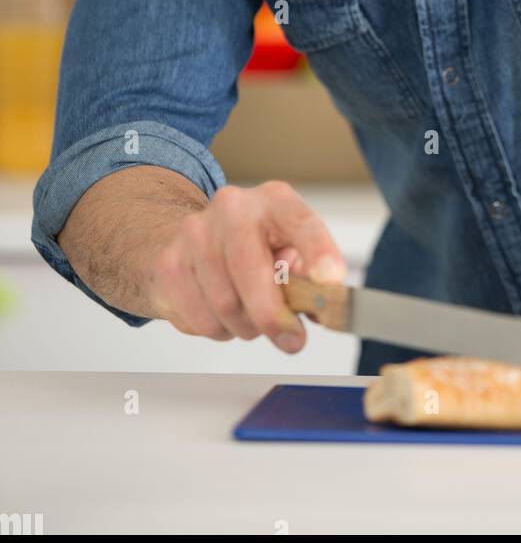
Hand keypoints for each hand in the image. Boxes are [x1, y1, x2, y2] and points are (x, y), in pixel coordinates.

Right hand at [148, 180, 346, 354]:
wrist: (194, 241)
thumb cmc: (254, 248)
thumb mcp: (291, 251)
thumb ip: (309, 278)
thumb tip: (322, 307)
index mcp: (274, 201)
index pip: (301, 222)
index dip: (318, 251)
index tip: (330, 279)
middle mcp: (233, 208)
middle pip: (252, 273)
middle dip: (274, 318)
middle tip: (292, 341)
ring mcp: (196, 232)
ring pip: (226, 305)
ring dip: (245, 327)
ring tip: (249, 316)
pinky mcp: (169, 262)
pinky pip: (200, 319)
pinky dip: (218, 330)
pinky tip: (222, 314)